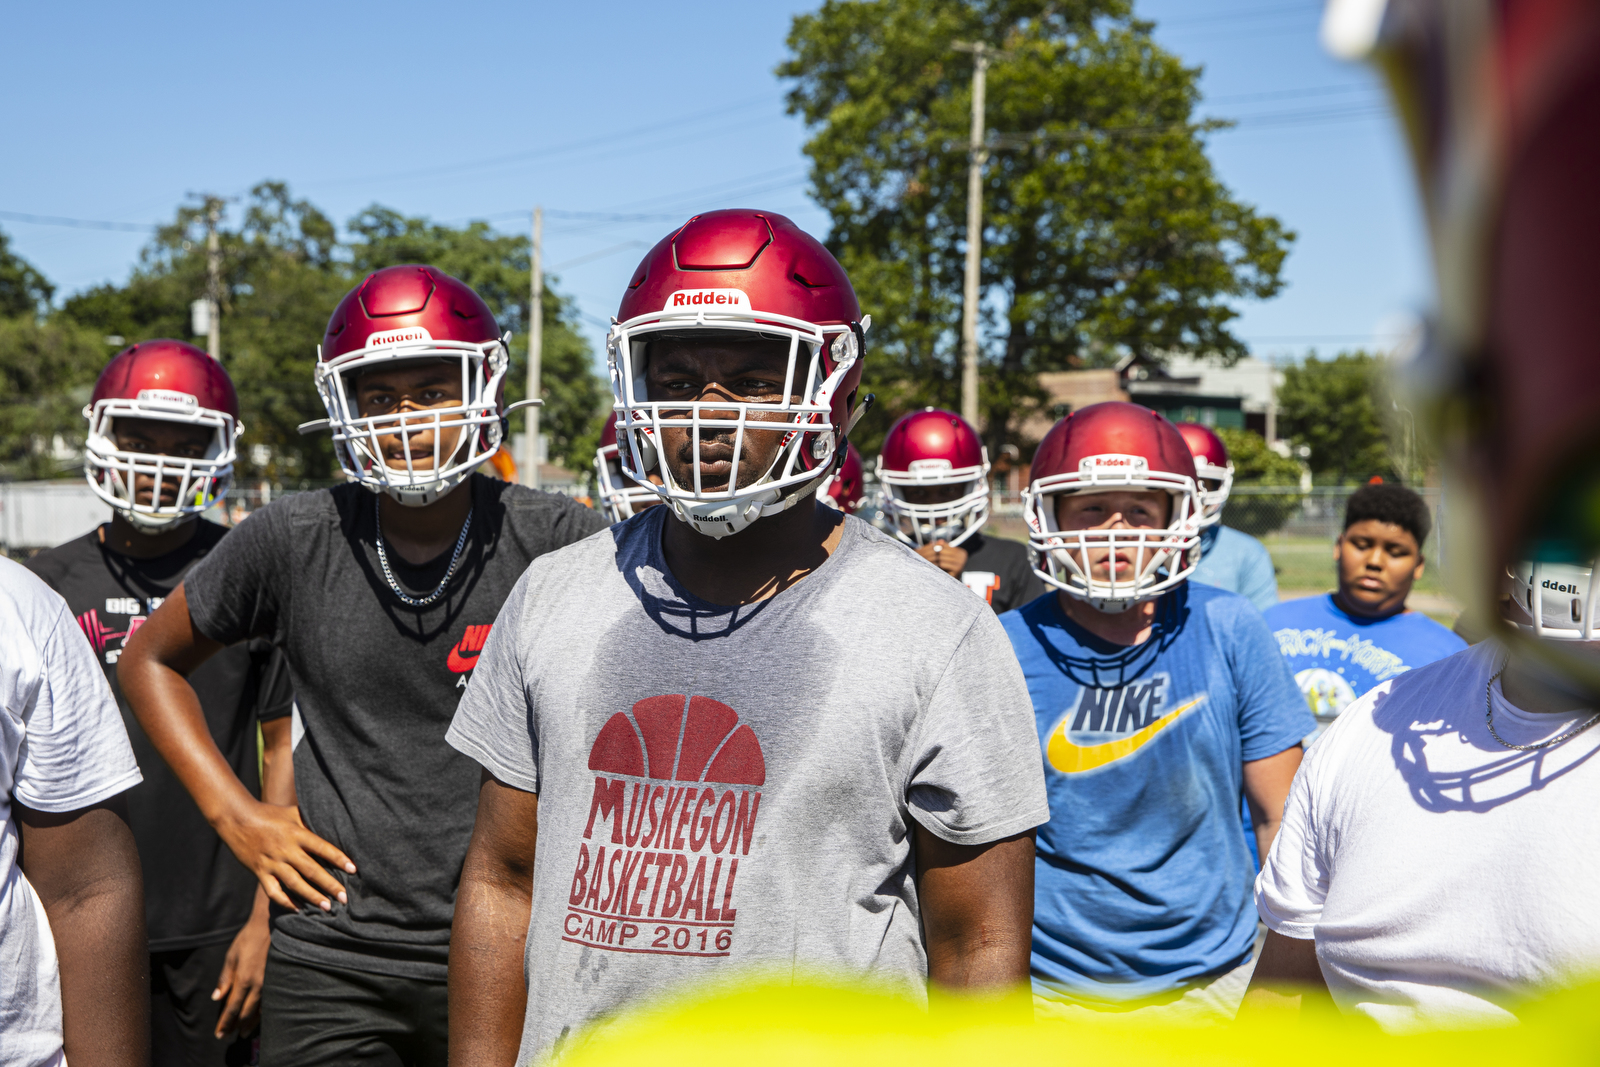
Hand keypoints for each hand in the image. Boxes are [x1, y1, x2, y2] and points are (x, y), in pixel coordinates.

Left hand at [212, 890, 270, 1037]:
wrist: (272, 924)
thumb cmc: (249, 937)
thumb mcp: (232, 955)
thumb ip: (225, 978)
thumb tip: (217, 997)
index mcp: (244, 978)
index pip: (232, 1007)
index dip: (225, 1022)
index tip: (219, 1034)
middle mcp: (258, 984)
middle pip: (246, 1013)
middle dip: (236, 1026)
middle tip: (229, 1036)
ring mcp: (272, 982)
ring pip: (260, 1010)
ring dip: (251, 1023)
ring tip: (244, 1032)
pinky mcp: (281, 979)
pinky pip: (272, 1001)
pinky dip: (264, 1012)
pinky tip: (262, 1016)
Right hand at [217, 799, 354, 911]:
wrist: (237, 818)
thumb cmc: (269, 813)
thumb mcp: (292, 812)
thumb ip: (310, 820)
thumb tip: (333, 820)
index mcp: (297, 833)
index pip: (323, 848)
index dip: (339, 859)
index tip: (353, 870)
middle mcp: (286, 849)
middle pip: (312, 870)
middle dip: (329, 885)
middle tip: (345, 898)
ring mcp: (272, 862)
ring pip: (295, 883)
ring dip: (312, 896)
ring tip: (327, 907)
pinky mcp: (259, 872)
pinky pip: (273, 891)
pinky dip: (285, 901)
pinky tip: (298, 908)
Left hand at [915, 541, 967, 576]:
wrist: (951, 585)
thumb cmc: (947, 569)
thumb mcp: (944, 557)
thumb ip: (942, 548)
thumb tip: (940, 541)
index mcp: (961, 552)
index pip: (944, 546)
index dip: (935, 548)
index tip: (927, 550)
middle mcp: (963, 556)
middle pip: (942, 551)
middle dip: (933, 554)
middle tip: (924, 556)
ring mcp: (961, 563)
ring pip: (941, 557)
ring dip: (933, 560)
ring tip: (927, 562)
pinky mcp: (957, 569)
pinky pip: (942, 564)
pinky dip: (936, 566)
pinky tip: (933, 568)